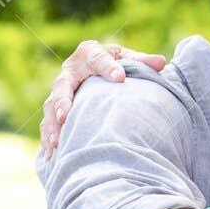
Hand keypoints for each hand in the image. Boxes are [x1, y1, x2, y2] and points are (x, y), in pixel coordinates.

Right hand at [40, 40, 167, 156]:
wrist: (100, 66)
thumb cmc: (118, 62)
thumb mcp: (129, 58)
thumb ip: (143, 61)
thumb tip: (161, 62)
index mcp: (89, 53)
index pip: (98, 59)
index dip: (108, 67)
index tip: (121, 77)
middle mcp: (70, 71)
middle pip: (62, 86)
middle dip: (62, 101)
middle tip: (66, 116)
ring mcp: (60, 90)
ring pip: (50, 107)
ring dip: (53, 124)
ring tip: (58, 142)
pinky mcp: (56, 107)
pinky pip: (48, 123)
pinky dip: (48, 138)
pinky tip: (52, 155)